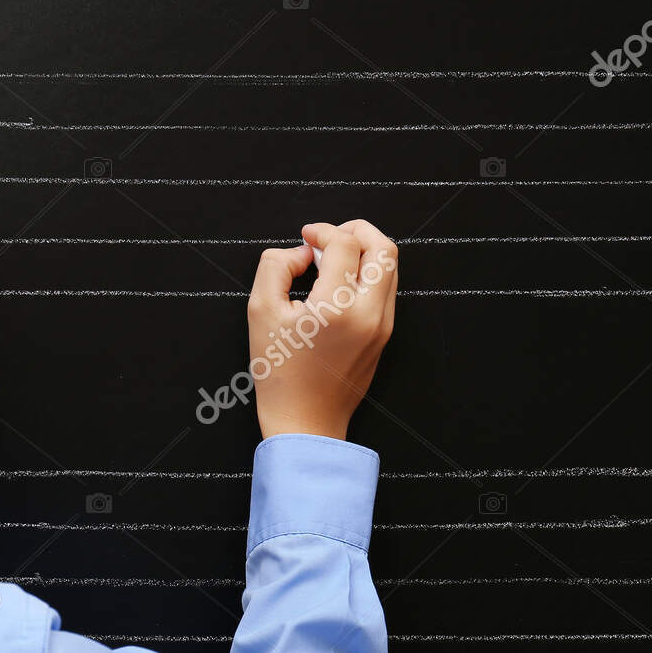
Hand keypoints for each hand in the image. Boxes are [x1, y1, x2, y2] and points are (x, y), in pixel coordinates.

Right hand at [245, 219, 397, 439]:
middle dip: (357, 230)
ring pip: (391, 267)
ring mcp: (382, 327)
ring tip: (333, 259)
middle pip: (384, 247)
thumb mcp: (260, 312)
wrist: (305, 422)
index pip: (346, 244)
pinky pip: (386, 290)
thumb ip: (275, 267)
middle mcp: (368, 314)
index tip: (305, 237)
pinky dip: (368, 274)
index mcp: (336, 308)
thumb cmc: (279, 373)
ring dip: (365, 251)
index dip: (323, 230)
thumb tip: (303, 252)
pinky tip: (339, 284)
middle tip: (329, 237)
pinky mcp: (384, 336)